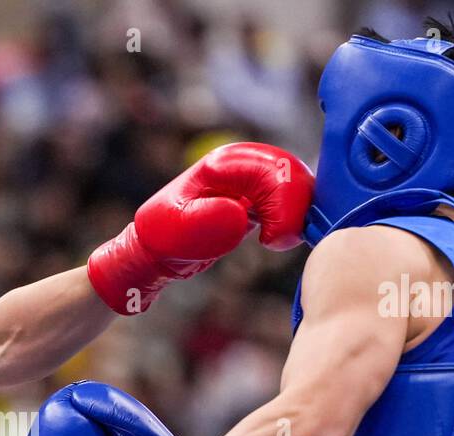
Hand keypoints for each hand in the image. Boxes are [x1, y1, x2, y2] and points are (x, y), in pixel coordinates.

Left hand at [87, 141, 314, 313]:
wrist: (156, 253)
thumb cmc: (162, 239)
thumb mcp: (177, 230)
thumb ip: (207, 221)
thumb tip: (241, 214)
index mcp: (222, 163)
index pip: (270, 168)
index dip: (283, 200)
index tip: (274, 239)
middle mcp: (241, 164)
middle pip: (290, 171)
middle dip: (295, 206)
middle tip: (281, 242)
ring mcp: (251, 180)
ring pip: (294, 185)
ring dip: (297, 213)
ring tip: (278, 242)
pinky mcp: (257, 200)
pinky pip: (288, 200)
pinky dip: (291, 218)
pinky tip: (277, 240)